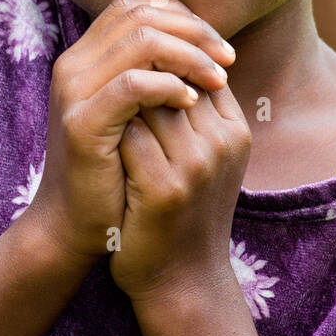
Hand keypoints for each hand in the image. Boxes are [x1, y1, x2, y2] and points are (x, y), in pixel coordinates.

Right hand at [24, 0, 236, 274]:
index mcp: (86, 57)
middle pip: (142, 16)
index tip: (220, 47)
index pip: (139, 8)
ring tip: (218, 81)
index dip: (185, 18)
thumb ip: (157, 77)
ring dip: (189, 57)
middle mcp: (74, 65)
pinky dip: (169, 88)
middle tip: (228, 61)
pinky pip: (133, 85)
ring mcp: (74, 91)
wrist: (76, 225)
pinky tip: (192, 104)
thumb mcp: (139, 115)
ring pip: (141, 42)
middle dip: (195, 33)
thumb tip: (208, 45)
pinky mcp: (81, 123)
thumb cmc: (115, 173)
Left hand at [110, 83, 251, 303]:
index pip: (198, 68)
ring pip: (150, 101)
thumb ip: (198, 112)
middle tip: (111, 86)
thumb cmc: (187, 212)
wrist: (180, 279)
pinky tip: (99, 138)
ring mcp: (195, 167)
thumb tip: (171, 57)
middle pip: (175, 77)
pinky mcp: (164, 189)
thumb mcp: (207, 158)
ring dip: (123, 99)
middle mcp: (221, 145)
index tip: (133, 72)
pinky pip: (130, 136)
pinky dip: (110, 131)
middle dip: (141, 75)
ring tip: (104, 108)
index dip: (163, 64)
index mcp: (236, 132)